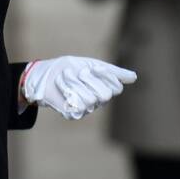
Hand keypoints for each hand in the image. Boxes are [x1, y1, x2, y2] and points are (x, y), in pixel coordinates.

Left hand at [21, 56, 136, 120]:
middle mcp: (97, 101)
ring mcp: (85, 109)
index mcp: (104, 88)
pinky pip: (75, 104)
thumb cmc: (70, 68)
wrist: (45, 74)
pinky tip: (60, 84)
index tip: (94, 67)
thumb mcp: (92, 64)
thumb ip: (113, 72)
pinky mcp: (72, 113)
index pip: (116, 87)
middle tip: (80, 72)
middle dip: (90, 80)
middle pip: (105, 95)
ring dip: (74, 82)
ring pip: (90, 99)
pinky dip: (65, 88)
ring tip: (65, 75)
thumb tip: (135, 77)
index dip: (106, 76)